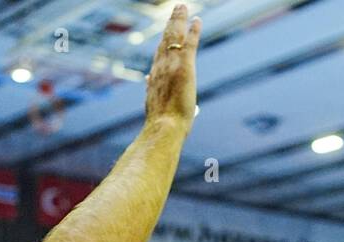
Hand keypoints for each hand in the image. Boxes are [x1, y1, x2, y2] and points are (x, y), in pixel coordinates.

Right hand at [143, 4, 200, 127]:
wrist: (163, 127)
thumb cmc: (159, 124)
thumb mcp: (153, 105)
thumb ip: (151, 90)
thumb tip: (147, 80)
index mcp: (154, 79)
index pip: (159, 56)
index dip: (163, 43)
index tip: (166, 32)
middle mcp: (160, 68)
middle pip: (165, 40)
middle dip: (171, 23)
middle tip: (176, 9)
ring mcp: (171, 66)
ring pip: (175, 37)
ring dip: (179, 20)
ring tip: (182, 6)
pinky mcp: (184, 67)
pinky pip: (189, 43)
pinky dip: (193, 31)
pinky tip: (197, 20)